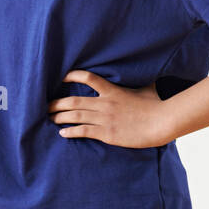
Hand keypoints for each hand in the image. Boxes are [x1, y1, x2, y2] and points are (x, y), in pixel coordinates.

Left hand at [48, 70, 170, 148]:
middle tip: (47, 105)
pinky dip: (70, 131)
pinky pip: (83, 131)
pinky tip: (62, 133)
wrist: (161, 122)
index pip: (88, 78)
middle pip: (74, 101)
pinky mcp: (107, 134)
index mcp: (113, 90)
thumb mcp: (147, 88)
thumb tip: (148, 75)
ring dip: (60, 117)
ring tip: (50, 118)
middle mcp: (105, 103)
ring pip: (75, 116)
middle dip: (57, 103)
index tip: (62, 77)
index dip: (73, 76)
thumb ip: (141, 83)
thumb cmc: (156, 105)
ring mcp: (105, 119)